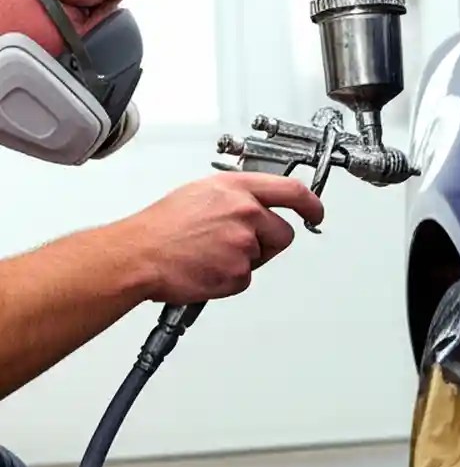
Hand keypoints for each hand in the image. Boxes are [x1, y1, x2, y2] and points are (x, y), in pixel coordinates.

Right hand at [118, 172, 324, 303]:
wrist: (137, 255)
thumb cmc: (162, 226)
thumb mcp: (201, 193)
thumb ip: (236, 196)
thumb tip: (258, 202)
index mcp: (237, 188)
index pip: (293, 191)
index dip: (312, 204)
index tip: (316, 213)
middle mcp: (246, 212)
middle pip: (283, 233)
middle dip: (268, 242)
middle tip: (236, 244)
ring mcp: (244, 242)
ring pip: (263, 257)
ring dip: (244, 259)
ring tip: (209, 253)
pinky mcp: (239, 272)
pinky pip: (246, 278)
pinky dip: (229, 278)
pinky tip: (206, 267)